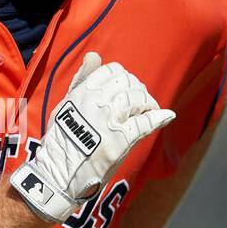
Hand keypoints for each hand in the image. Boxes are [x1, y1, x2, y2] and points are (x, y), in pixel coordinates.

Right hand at [9, 53, 175, 223]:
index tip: (126, 88)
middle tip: (140, 102)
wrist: (59, 172)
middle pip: (129, 84)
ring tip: (148, 110)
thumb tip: (94, 55)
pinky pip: (146, 123)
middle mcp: (97, 103)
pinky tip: (167, 115)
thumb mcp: (65, 104)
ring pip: (138, 99)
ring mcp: (110, 121)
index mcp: (84, 92)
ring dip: (147, 103)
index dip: (124, 78)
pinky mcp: (121, 140)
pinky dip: (160, 118)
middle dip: (138, 90)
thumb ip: (81, 79)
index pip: (114, 71)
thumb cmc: (62, 139)